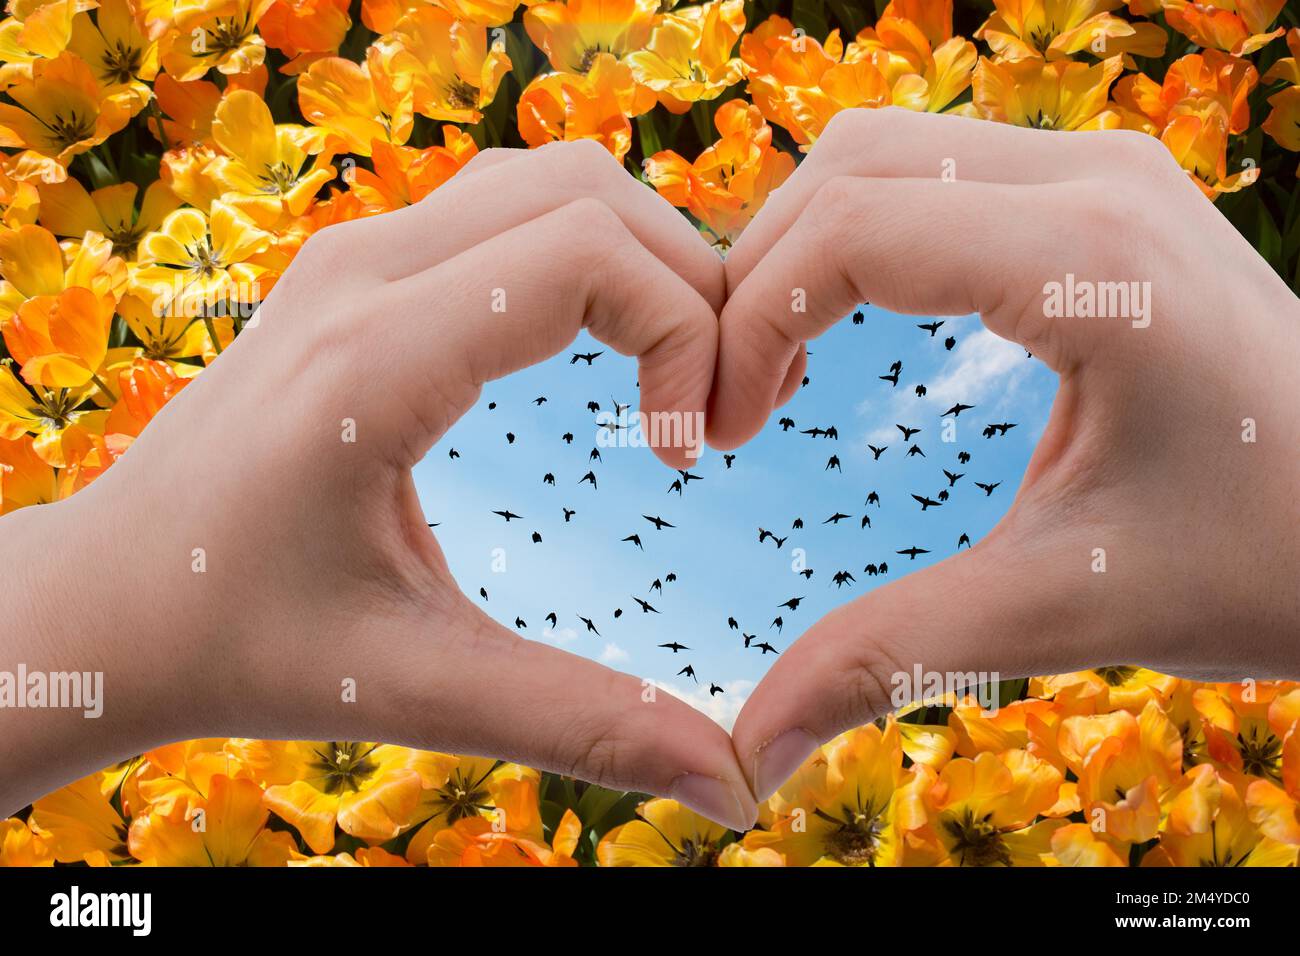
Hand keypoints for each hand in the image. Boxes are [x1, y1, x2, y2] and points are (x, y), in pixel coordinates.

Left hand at [0, 140, 759, 830]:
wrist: (110, 598)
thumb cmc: (236, 641)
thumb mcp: (410, 686)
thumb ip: (580, 723)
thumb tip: (732, 783)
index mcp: (371, 361)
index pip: (585, 255)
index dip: (684, 337)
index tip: (692, 454)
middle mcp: (361, 272)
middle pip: (588, 192)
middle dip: (688, 285)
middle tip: (710, 409)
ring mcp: (355, 254)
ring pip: (551, 179)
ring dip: (642, 258)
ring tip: (675, 371)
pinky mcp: (360, 268)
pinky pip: (508, 207)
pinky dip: (588, 252)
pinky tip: (604, 347)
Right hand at [711, 107, 1299, 800]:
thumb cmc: (1264, 559)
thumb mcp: (1064, 605)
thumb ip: (888, 657)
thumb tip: (745, 753)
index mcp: (1093, 262)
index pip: (853, 229)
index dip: (747, 323)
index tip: (720, 434)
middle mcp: (1098, 178)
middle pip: (850, 168)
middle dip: (758, 278)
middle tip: (732, 405)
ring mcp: (1104, 171)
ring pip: (885, 156)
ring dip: (804, 251)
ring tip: (775, 369)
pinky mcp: (1100, 194)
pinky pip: (934, 175)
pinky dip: (860, 239)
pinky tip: (845, 328)